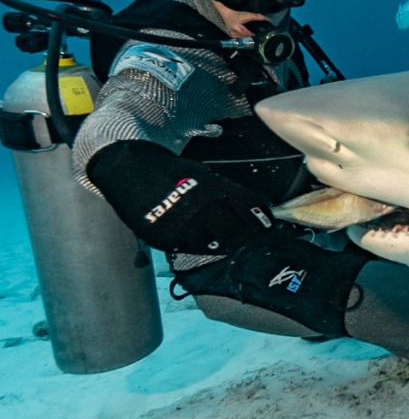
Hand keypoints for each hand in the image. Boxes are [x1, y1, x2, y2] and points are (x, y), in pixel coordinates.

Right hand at [87, 140, 277, 253]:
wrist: (128, 169)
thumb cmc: (171, 171)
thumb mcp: (202, 174)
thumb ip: (225, 193)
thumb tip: (253, 210)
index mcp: (214, 187)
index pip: (249, 207)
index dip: (262, 219)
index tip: (270, 226)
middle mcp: (201, 207)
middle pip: (237, 232)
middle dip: (248, 237)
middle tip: (253, 240)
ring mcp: (182, 225)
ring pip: (214, 244)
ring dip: (223, 243)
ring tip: (226, 240)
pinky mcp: (165, 238)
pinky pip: (189, 248)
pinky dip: (198, 244)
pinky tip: (199, 238)